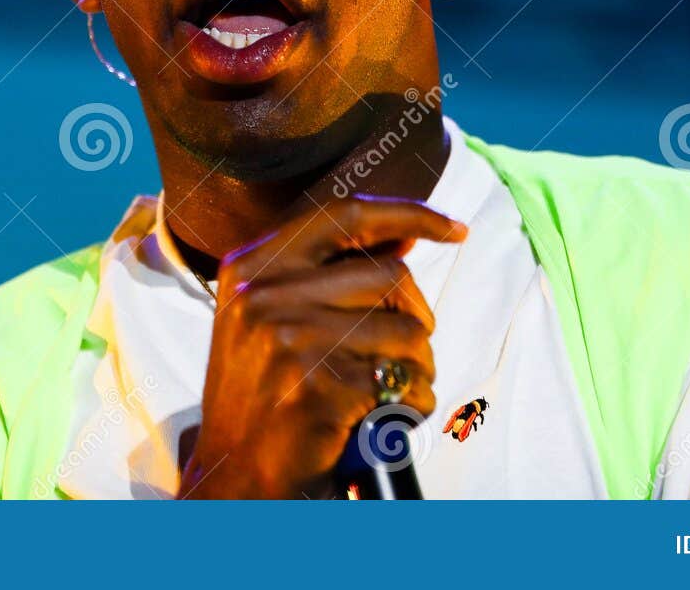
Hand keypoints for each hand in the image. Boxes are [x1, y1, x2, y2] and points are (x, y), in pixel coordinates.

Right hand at [177, 195, 466, 498]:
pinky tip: (384, 421)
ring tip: (390, 392)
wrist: (234, 476)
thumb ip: (330, 272)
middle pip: (391, 275)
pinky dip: (411, 406)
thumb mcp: (273, 316)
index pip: (346, 213)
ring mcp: (289, 340)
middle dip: (416, 317)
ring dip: (418, 368)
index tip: (455, 227)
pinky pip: (401, 383)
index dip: (410, 213)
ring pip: (407, 332)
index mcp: (253, 265)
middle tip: (405, 354)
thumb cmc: (262, 393)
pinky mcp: (316, 388)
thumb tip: (404, 235)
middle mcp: (264, 294)